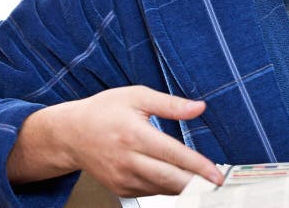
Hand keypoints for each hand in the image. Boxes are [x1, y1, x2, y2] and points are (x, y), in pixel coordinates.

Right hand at [7, 86, 223, 196]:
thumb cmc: (104, 111)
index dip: (198, 166)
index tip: (217, 174)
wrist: (70, 134)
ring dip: (186, 187)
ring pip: (162, 189)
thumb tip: (199, 108)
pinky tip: (180, 180)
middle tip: (218, 183)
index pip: (173, 155)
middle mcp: (127, 161)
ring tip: (205, 181)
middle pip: (169, 179)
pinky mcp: (120, 189)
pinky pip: (151, 192)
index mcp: (133, 135)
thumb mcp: (137, 96)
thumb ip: (170, 104)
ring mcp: (122, 179)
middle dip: (197, 184)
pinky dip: (168, 188)